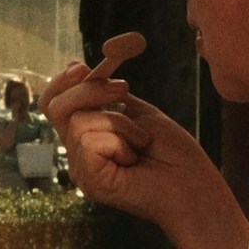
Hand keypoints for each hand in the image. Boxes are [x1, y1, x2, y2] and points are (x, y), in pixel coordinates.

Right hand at [42, 34, 218, 225]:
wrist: (195, 184)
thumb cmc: (174, 154)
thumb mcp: (137, 112)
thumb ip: (105, 94)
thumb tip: (73, 64)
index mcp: (87, 139)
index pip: (53, 106)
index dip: (61, 83)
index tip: (82, 67)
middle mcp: (78, 156)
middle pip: (56, 108)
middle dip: (89, 90)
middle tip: (124, 90)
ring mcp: (81, 170)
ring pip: (78, 121)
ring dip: (119, 122)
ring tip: (141, 141)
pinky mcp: (89, 181)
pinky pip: (89, 140)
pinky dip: (119, 140)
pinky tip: (135, 158)